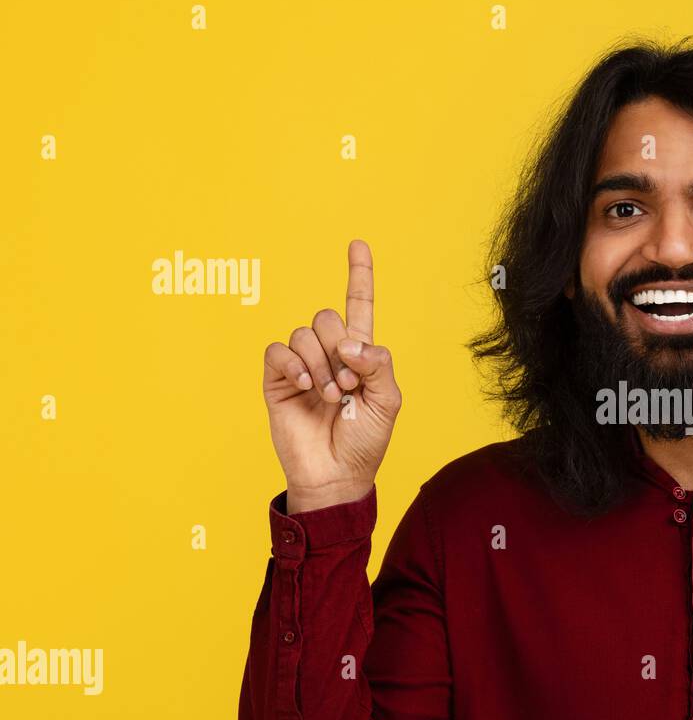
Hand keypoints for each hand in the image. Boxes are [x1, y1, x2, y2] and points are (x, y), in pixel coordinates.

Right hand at [262, 240, 400, 512]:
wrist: (336, 475)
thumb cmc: (365, 441)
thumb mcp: (388, 401)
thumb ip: (378, 364)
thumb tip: (349, 343)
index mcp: (360, 354)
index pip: (358, 306)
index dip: (358, 276)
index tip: (358, 244)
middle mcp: (329, 354)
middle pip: (326, 317)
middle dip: (340, 349)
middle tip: (348, 386)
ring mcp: (301, 366)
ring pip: (303, 334)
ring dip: (320, 365)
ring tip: (330, 397)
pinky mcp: (277, 380)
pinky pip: (278, 351)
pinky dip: (293, 365)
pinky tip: (304, 387)